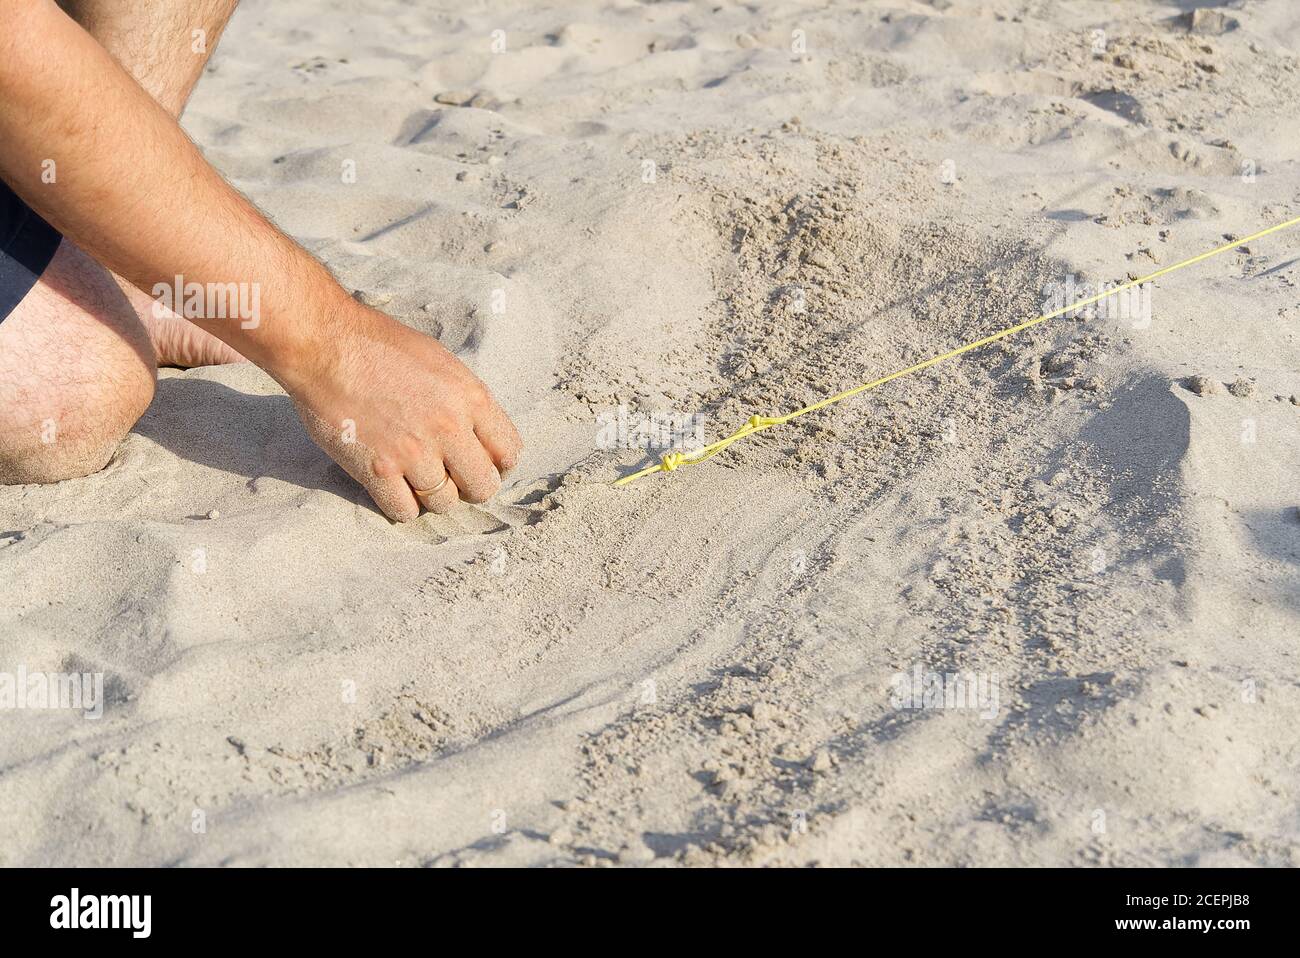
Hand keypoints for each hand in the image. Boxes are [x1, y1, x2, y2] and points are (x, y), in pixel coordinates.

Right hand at [282, 304, 521, 520]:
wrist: (325, 344)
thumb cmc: (379, 345)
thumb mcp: (440, 361)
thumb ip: (463, 399)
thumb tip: (478, 433)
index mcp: (470, 398)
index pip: (508, 451)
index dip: (497, 463)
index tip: (482, 463)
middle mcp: (449, 428)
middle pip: (482, 486)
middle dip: (469, 486)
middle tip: (451, 477)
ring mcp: (414, 452)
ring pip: (443, 503)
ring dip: (432, 496)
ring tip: (415, 477)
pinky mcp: (378, 470)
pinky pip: (404, 511)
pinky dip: (400, 505)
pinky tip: (392, 487)